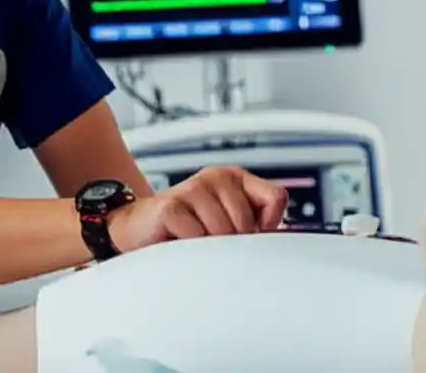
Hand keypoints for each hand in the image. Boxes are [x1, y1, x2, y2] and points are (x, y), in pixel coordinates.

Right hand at [106, 166, 288, 252]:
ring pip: (224, 232)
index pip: (276, 197)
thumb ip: (255, 224)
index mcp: (235, 178)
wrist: (137, 230)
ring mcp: (193, 188)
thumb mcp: (226, 222)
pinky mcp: (171, 206)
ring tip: (195, 244)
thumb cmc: (185, 229)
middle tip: (213, 245)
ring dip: (211, 249)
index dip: (268, 225)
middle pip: (248, 222)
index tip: (251, 236)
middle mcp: (216, 177)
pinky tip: (180, 243)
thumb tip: (288, 237)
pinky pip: (198, 237)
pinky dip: (191, 249)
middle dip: (235, 244)